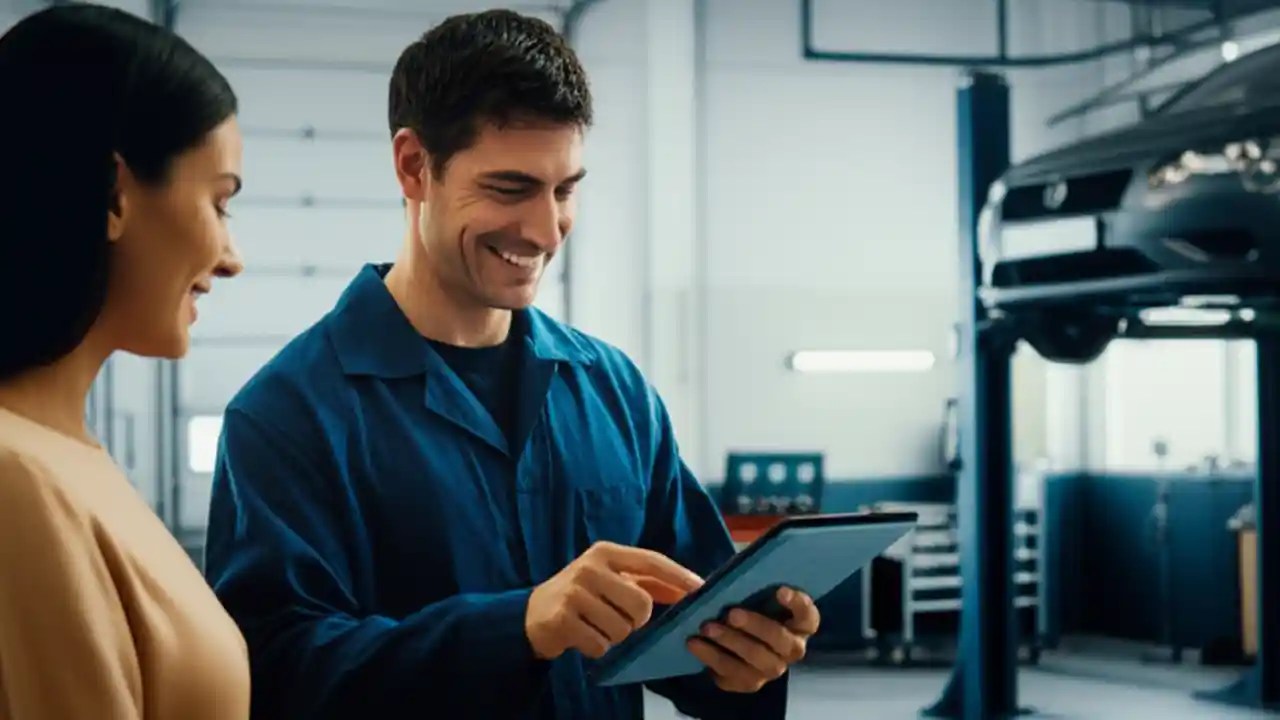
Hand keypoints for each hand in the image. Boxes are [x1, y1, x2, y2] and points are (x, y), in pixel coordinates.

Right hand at [525, 541, 703, 660]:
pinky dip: (596, 648)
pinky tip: (583, 636)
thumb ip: (648, 583)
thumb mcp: (612, 580)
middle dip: (636, 621)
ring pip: (622, 629)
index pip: (650, 561)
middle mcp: (590, 567)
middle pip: (641, 604)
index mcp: (606, 553)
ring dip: (614, 637)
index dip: (677, 575)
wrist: (534, 614)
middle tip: (619, 618)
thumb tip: (689, 590)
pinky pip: (600, 645)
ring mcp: (574, 592)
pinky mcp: (562, 618)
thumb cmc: (584, 595)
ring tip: (596, 626)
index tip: (701, 588)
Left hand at [685, 586, 819, 692]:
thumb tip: (739, 570)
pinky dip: (711, 657)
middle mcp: (791, 650)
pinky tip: (694, 643)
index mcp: (799, 625)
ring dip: (731, 643)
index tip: (780, 589)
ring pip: (758, 662)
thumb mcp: (750, 591)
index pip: (809, 616)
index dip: (798, 604)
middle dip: (758, 627)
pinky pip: (731, 675)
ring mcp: (770, 669)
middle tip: (732, 613)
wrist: (723, 632)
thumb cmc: (745, 604)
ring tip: (706, 627)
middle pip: (784, 643)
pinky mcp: (746, 683)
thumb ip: (752, 583)